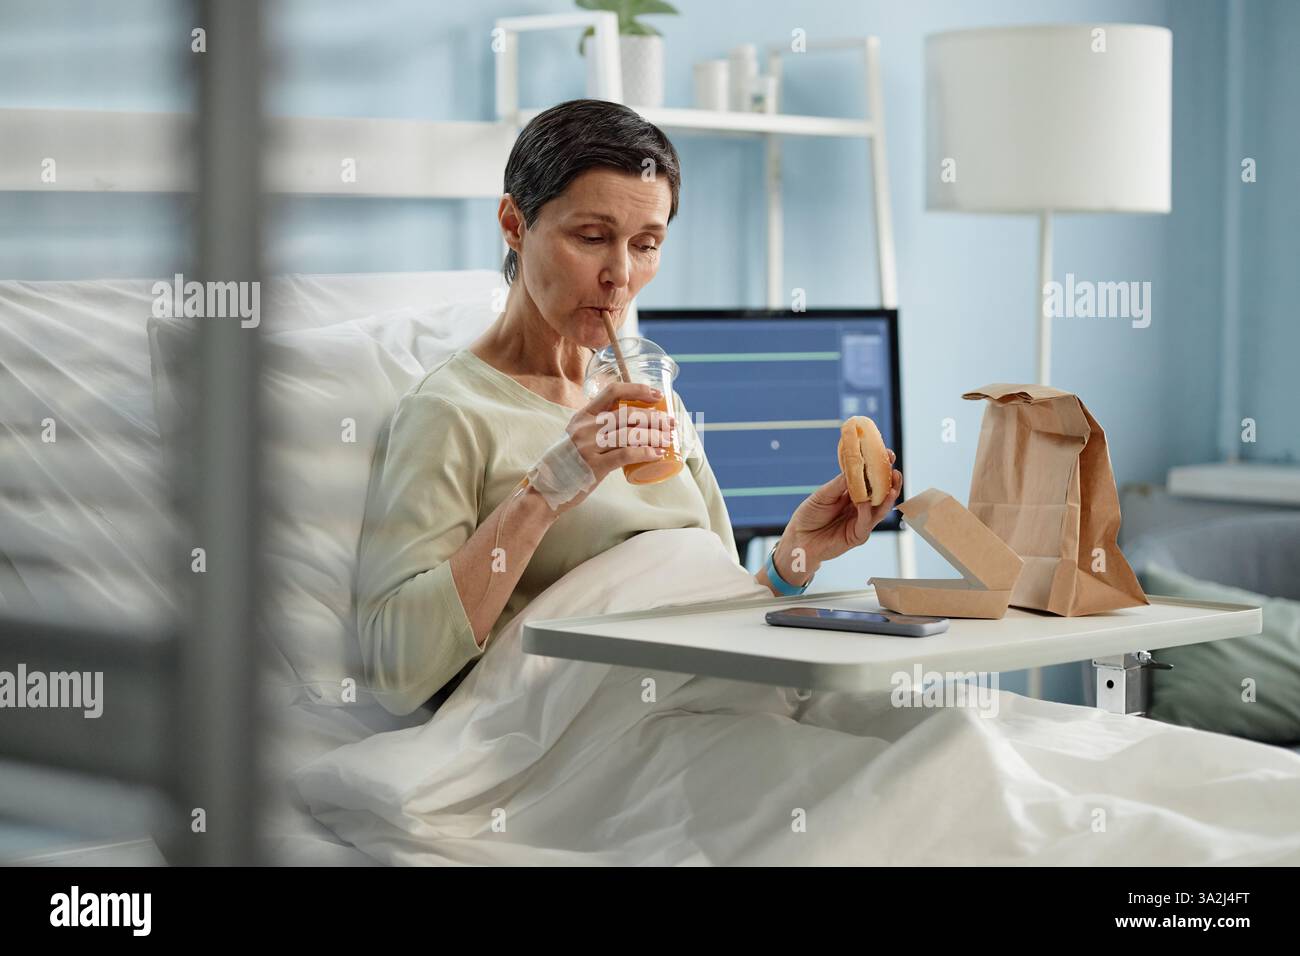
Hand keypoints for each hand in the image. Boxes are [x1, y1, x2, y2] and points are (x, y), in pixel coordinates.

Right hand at [540, 381, 674, 516]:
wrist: (546, 489)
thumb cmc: (567, 463)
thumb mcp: (576, 436)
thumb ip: (595, 427)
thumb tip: (627, 422)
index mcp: (583, 415)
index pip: (613, 391)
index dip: (637, 389)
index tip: (656, 395)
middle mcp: (585, 427)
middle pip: (627, 414)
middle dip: (654, 417)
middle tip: (669, 424)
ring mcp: (589, 446)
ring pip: (630, 433)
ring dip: (654, 435)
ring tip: (667, 439)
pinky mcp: (594, 466)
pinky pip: (626, 455)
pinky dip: (645, 453)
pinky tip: (657, 454)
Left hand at [777, 449, 900, 575]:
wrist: (799, 538)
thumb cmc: (810, 514)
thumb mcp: (823, 494)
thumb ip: (840, 484)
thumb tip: (854, 467)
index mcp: (854, 493)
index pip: (872, 479)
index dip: (881, 468)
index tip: (888, 455)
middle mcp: (861, 506)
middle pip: (882, 494)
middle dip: (891, 483)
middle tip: (895, 472)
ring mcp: (861, 521)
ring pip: (880, 510)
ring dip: (887, 499)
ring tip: (892, 488)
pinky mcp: (857, 536)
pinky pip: (865, 524)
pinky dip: (866, 514)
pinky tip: (865, 504)